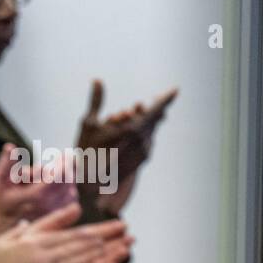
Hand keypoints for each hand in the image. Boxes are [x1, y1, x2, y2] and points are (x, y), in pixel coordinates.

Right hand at [0, 144, 78, 235]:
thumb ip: (6, 165)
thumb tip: (10, 147)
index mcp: (36, 195)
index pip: (59, 174)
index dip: (64, 162)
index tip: (66, 153)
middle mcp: (48, 206)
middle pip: (68, 182)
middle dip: (66, 168)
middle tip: (64, 158)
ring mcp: (53, 214)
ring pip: (71, 191)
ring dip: (67, 180)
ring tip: (57, 175)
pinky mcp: (55, 220)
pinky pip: (70, 203)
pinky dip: (68, 193)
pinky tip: (59, 189)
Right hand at [0, 203, 129, 262]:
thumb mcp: (10, 237)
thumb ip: (41, 224)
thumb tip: (70, 211)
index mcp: (34, 242)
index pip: (74, 234)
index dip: (99, 230)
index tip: (117, 225)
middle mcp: (44, 257)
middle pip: (83, 246)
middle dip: (109, 239)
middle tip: (129, 233)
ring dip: (108, 255)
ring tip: (126, 247)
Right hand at [74, 80, 177, 214]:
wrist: (92, 183)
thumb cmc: (88, 152)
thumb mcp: (89, 123)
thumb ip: (96, 100)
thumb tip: (96, 79)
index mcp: (134, 128)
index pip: (156, 108)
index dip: (166, 97)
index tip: (175, 89)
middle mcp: (144, 140)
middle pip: (154, 118)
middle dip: (147, 108)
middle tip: (139, 104)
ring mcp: (146, 151)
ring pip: (150, 129)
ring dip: (141, 121)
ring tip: (126, 118)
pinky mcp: (144, 159)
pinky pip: (148, 140)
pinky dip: (141, 132)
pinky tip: (130, 133)